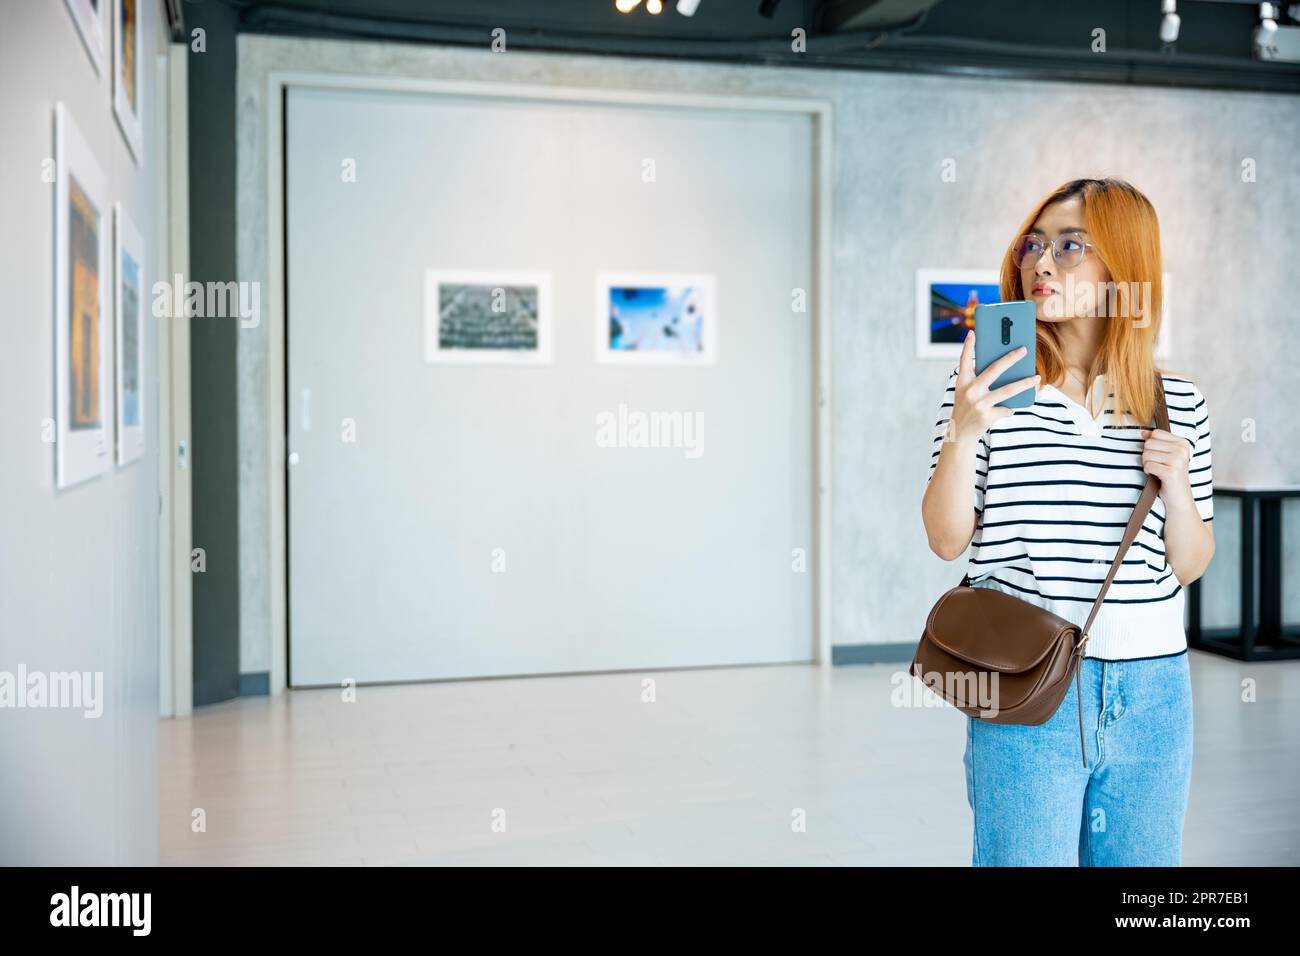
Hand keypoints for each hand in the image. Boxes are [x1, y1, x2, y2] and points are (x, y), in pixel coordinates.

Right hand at [946, 330, 1039, 444]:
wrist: (960, 433)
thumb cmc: (967, 407)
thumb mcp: (967, 392)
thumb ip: (980, 379)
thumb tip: (1009, 370)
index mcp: (963, 382)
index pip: (964, 360)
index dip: (968, 346)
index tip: (973, 332)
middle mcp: (970, 390)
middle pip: (994, 370)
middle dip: (1011, 358)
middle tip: (1024, 350)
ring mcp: (979, 403)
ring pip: (1008, 390)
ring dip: (1025, 383)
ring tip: (1036, 377)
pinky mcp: (987, 415)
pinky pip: (1006, 409)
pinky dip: (1009, 409)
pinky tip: (1009, 410)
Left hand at [1139, 428, 1195, 510]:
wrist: (1179, 497)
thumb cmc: (1171, 475)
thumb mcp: (1166, 455)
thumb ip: (1156, 442)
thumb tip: (1143, 433)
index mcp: (1183, 443)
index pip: (1155, 433)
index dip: (1151, 445)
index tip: (1160, 456)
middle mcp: (1182, 450)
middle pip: (1149, 443)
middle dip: (1147, 455)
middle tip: (1158, 465)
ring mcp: (1178, 461)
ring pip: (1146, 454)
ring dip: (1147, 464)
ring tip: (1158, 471)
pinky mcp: (1171, 472)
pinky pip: (1148, 465)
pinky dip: (1148, 471)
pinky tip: (1157, 476)